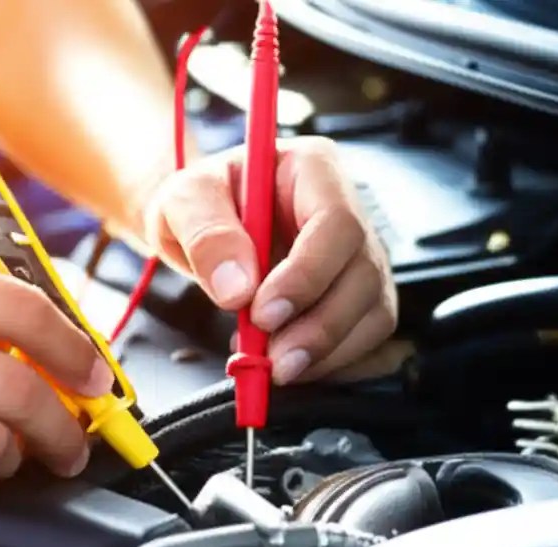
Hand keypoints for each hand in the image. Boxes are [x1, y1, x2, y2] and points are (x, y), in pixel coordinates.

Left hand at [142, 136, 396, 384]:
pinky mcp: (356, 295)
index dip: (307, 275)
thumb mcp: (184, 201)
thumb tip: (237, 287)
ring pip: (372, 309)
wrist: (201, 226)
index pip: (335, 222)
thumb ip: (207, 235)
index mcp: (313, 169)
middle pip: (363, 272)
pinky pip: (365, 336)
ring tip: (274, 366)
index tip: (264, 314)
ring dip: (326, 351)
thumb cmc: (200, 203)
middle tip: (272, 360)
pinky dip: (331, 361)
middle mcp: (348, 209)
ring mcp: (358, 254)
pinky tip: (290, 363)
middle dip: (320, 327)